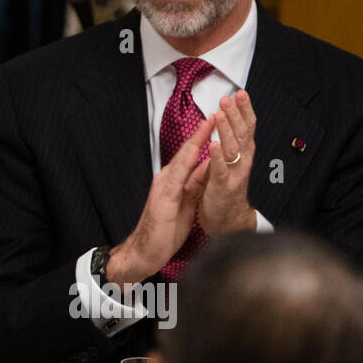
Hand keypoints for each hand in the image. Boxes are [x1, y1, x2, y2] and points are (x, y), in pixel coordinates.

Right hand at [108, 116, 214, 284]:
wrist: (144, 251)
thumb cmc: (164, 231)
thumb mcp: (185, 205)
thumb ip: (193, 187)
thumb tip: (205, 171)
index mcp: (174, 181)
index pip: (191, 155)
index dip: (205, 138)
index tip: (218, 121)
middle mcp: (167, 179)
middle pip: (187, 150)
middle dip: (202, 131)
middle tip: (218, 111)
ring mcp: (164, 186)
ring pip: (183, 157)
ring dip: (197, 139)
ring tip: (210, 122)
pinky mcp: (163, 196)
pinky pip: (178, 175)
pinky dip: (188, 160)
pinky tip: (196, 151)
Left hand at [198, 90, 257, 237]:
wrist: (228, 219)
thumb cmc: (226, 187)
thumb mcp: (231, 160)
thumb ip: (230, 142)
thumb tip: (227, 117)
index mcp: (243, 153)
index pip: (247, 127)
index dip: (245, 110)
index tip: (241, 92)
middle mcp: (243, 161)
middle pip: (242, 133)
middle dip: (236, 114)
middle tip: (230, 97)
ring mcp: (235, 174)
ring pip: (233, 148)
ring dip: (227, 130)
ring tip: (221, 113)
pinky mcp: (224, 187)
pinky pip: (221, 170)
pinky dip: (218, 156)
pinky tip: (213, 144)